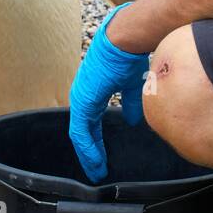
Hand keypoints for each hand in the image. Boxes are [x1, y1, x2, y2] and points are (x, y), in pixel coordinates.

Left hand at [68, 4, 151, 182]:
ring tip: (96, 171)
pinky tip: (95, 161)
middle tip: (96, 170)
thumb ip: (129, 104)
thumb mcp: (130, 85)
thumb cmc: (127, 56)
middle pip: (82, 132)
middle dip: (90, 153)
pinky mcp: (82, 102)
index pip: (90, 123)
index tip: (103, 157)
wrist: (124, 41)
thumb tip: (133, 120)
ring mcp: (80, 99)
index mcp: (92, 92)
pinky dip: (88, 148)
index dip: (96, 141)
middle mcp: (83, 96)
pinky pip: (80, 131)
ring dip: (88, 154)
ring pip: (79, 134)